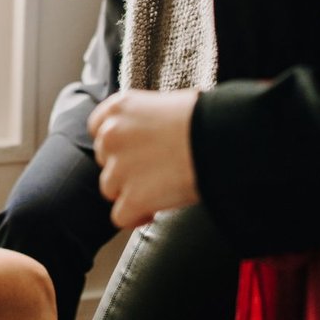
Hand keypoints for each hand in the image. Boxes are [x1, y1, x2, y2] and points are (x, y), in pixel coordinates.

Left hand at [88, 89, 200, 228]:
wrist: (220, 139)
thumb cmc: (206, 118)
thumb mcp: (168, 102)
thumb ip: (145, 118)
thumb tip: (151, 131)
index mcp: (119, 107)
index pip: (99, 129)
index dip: (117, 144)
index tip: (134, 152)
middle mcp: (111, 134)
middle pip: (105, 160)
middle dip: (125, 168)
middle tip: (154, 172)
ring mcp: (119, 167)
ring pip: (110, 189)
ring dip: (130, 192)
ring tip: (158, 190)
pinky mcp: (132, 197)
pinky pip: (120, 216)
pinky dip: (136, 217)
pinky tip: (154, 211)